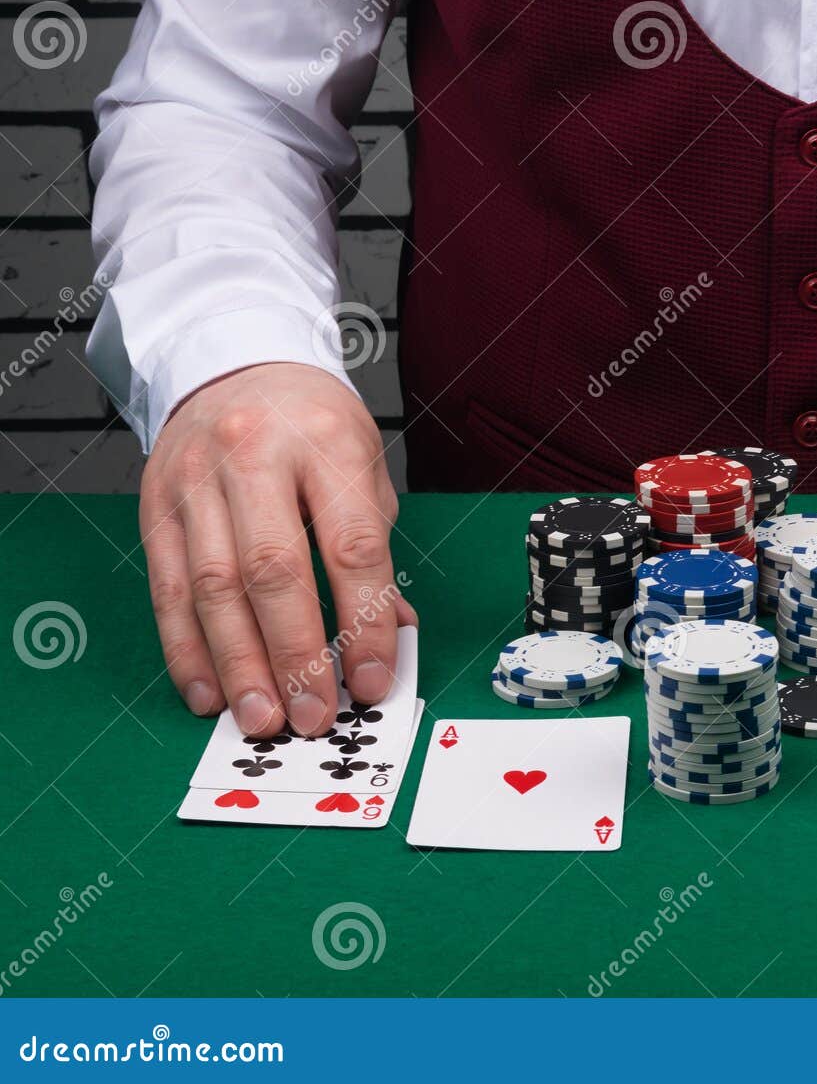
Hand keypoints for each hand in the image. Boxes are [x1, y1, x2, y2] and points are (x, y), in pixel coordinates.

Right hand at [140, 363, 417, 735]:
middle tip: (314, 717)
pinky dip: (187, 650)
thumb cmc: (313, 426)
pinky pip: (166, 589)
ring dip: (239, 665)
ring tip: (263, 720)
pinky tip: (209, 693)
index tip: (372, 682)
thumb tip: (395, 634)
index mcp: (326, 443)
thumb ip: (374, 548)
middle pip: (273, 570)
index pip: (352, 546)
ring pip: (212, 586)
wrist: (236, 363)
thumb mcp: (364, 466)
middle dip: (295, 655)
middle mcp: (255, 457)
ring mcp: (196, 482)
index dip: (365, 622)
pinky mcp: (155, 506)